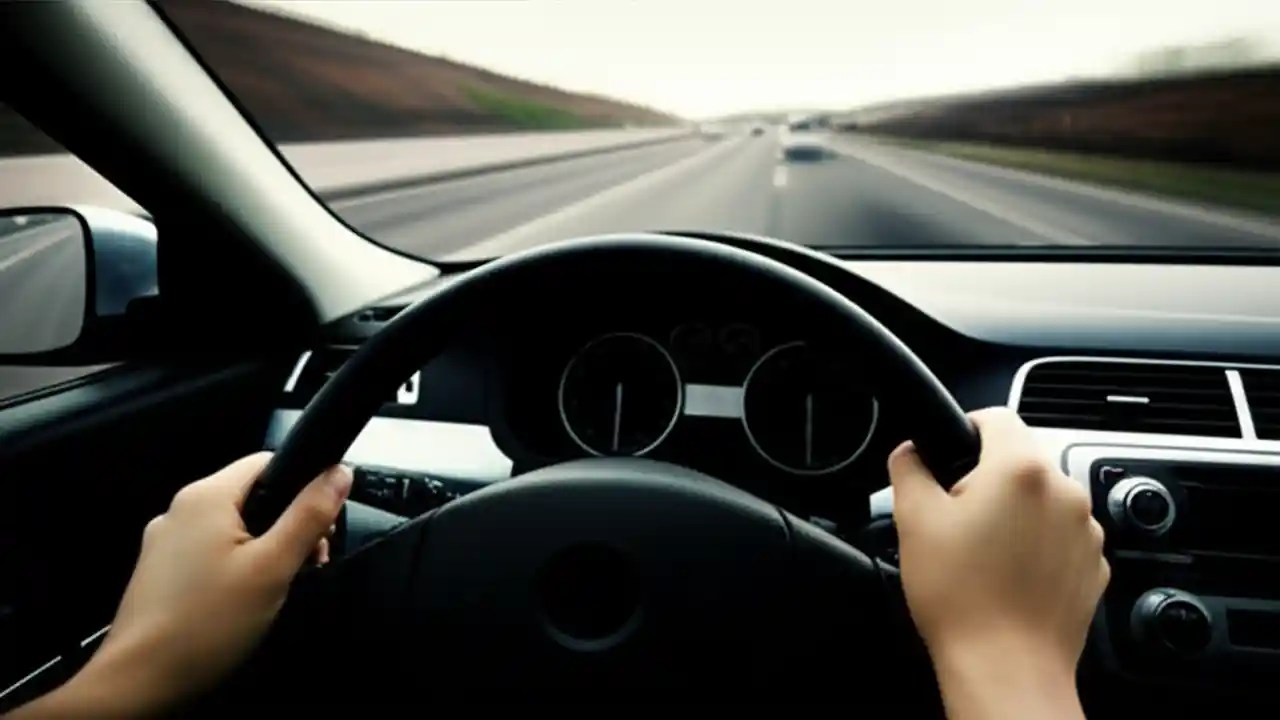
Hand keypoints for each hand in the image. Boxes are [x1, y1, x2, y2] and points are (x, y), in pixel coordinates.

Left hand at [12, 453, 350, 717]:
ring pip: (234, 527)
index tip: (322, 521)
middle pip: (253, 496)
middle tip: (306, 562)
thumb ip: (309, 516)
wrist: (141, 681)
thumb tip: (338, 474)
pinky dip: (237, 567)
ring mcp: (167, 542)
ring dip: (265, 549)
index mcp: (206, 497)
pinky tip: (244, 600)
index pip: (268, 461)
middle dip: (288, 524)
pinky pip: (211, 552)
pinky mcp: (163, 571)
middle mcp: (180, 511)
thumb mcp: (274, 567)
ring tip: (276, 587)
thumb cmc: (204, 626)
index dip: (305, 484)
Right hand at [889, 407, 1107, 718]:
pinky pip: (1061, 535)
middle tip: (956, 518)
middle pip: (1021, 457)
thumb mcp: (914, 519)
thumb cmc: (962, 598)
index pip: (995, 416)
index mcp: (1020, 468)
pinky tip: (1008, 574)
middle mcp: (1064, 491)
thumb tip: (911, 451)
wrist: (1006, 668)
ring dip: (1016, 511)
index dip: (964, 430)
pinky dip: (1037, 544)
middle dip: (988, 477)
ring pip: (1042, 498)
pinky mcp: (1095, 564)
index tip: (948, 459)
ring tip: (983, 553)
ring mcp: (1087, 530)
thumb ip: (909, 467)